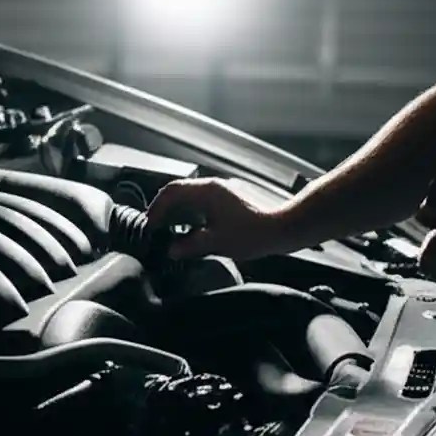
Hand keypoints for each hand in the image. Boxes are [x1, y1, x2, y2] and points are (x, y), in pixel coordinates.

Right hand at [145, 178, 282, 259]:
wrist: (284, 227)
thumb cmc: (253, 233)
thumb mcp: (216, 243)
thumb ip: (190, 246)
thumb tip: (171, 249)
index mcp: (206, 192)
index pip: (171, 192)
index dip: (156, 209)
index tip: (150, 226)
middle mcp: (214, 186)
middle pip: (179, 191)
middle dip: (164, 209)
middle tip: (157, 228)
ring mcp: (224, 190)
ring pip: (192, 195)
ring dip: (179, 210)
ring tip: (172, 230)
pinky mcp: (232, 197)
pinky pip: (204, 200)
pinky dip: (192, 212)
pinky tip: (195, 228)